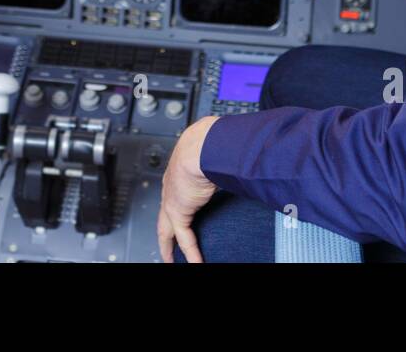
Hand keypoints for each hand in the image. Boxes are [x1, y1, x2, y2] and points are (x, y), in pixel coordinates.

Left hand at [157, 115, 220, 262]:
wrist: (202, 146)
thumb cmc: (210, 143)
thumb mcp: (215, 155)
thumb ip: (224, 164)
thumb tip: (240, 162)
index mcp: (181, 169)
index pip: (178, 193)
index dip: (179, 206)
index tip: (184, 214)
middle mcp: (173, 186)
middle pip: (165, 216)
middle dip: (166, 232)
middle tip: (166, 246)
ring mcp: (172, 199)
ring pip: (167, 230)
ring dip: (169, 246)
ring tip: (172, 259)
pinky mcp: (178, 211)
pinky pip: (184, 238)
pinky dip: (191, 252)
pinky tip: (197, 262)